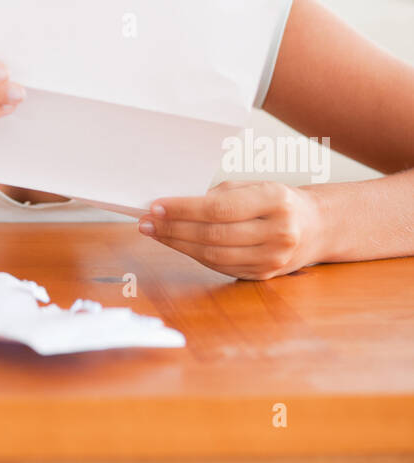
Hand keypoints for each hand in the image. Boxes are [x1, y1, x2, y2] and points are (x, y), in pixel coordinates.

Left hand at [136, 179, 324, 279]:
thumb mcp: (254, 187)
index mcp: (276, 201)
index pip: (220, 209)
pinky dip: (195, 256)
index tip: (155, 206)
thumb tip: (174, 207)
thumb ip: (219, 196)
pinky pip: (221, 267)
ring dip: (178, 244)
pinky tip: (178, 244)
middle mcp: (279, 232)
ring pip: (214, 255)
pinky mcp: (264, 275)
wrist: (315, 227)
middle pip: (213, 235)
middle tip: (146, 221)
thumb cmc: (276, 200)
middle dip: (173, 229)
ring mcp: (273, 259)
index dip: (183, 210)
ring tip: (155, 232)